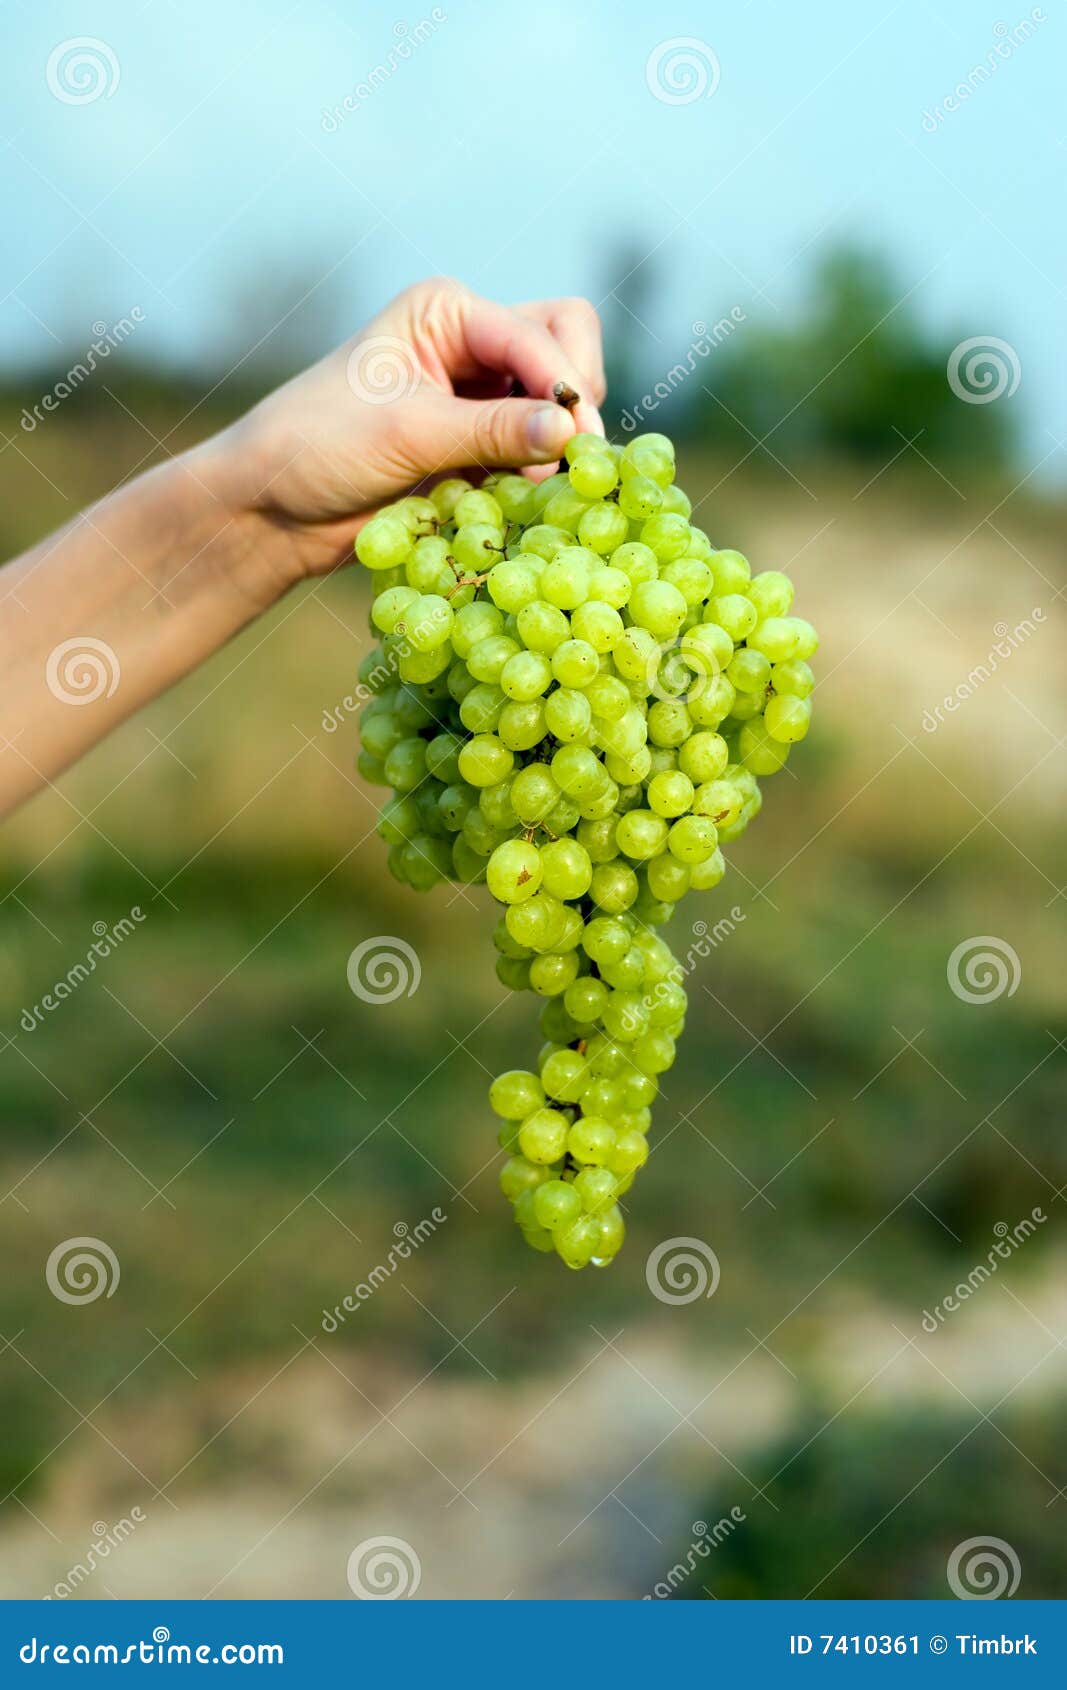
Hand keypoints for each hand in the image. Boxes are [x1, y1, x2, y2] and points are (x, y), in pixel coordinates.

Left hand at [203, 277, 605, 584]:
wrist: (274, 508)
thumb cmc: (319, 446)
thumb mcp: (408, 431)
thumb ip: (492, 431)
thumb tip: (570, 433)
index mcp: (448, 313)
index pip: (541, 331)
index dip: (565, 384)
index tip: (576, 442)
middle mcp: (469, 345)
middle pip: (565, 350)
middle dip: (574, 401)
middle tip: (572, 459)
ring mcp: (477, 399)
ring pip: (556, 407)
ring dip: (557, 447)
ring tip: (543, 491)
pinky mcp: (477, 449)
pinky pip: (534, 456)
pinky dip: (538, 479)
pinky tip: (527, 506)